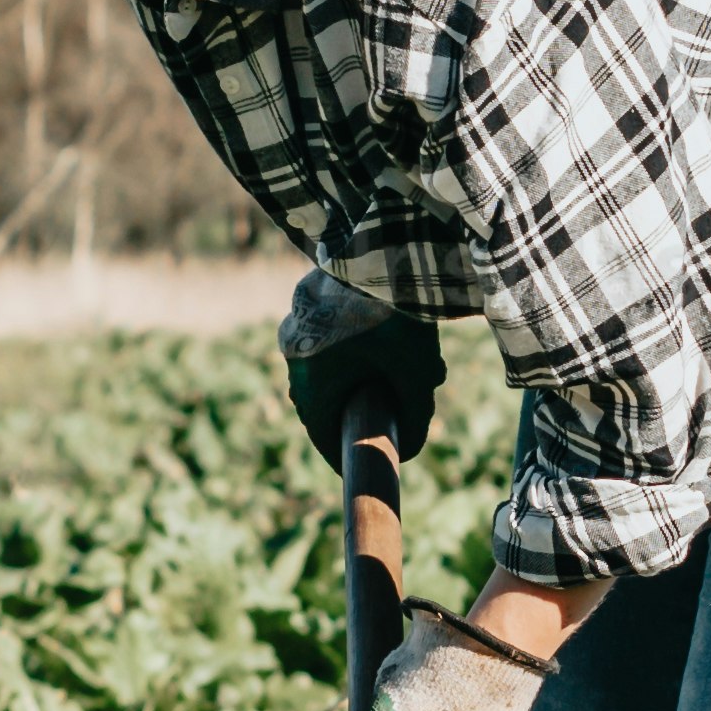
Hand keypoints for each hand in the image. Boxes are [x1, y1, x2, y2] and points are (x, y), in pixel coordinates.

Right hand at [281, 266, 440, 470]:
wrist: (389, 248)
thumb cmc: (400, 318)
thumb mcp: (416, 374)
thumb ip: (413, 417)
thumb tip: (408, 449)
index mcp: (310, 380)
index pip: (322, 432)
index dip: (343, 453)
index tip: (359, 462)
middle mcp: (294, 352)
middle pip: (323, 397)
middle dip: (356, 408)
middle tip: (386, 412)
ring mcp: (297, 320)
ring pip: (325, 363)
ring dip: (356, 374)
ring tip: (398, 370)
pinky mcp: (308, 296)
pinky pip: (326, 333)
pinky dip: (350, 344)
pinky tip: (385, 337)